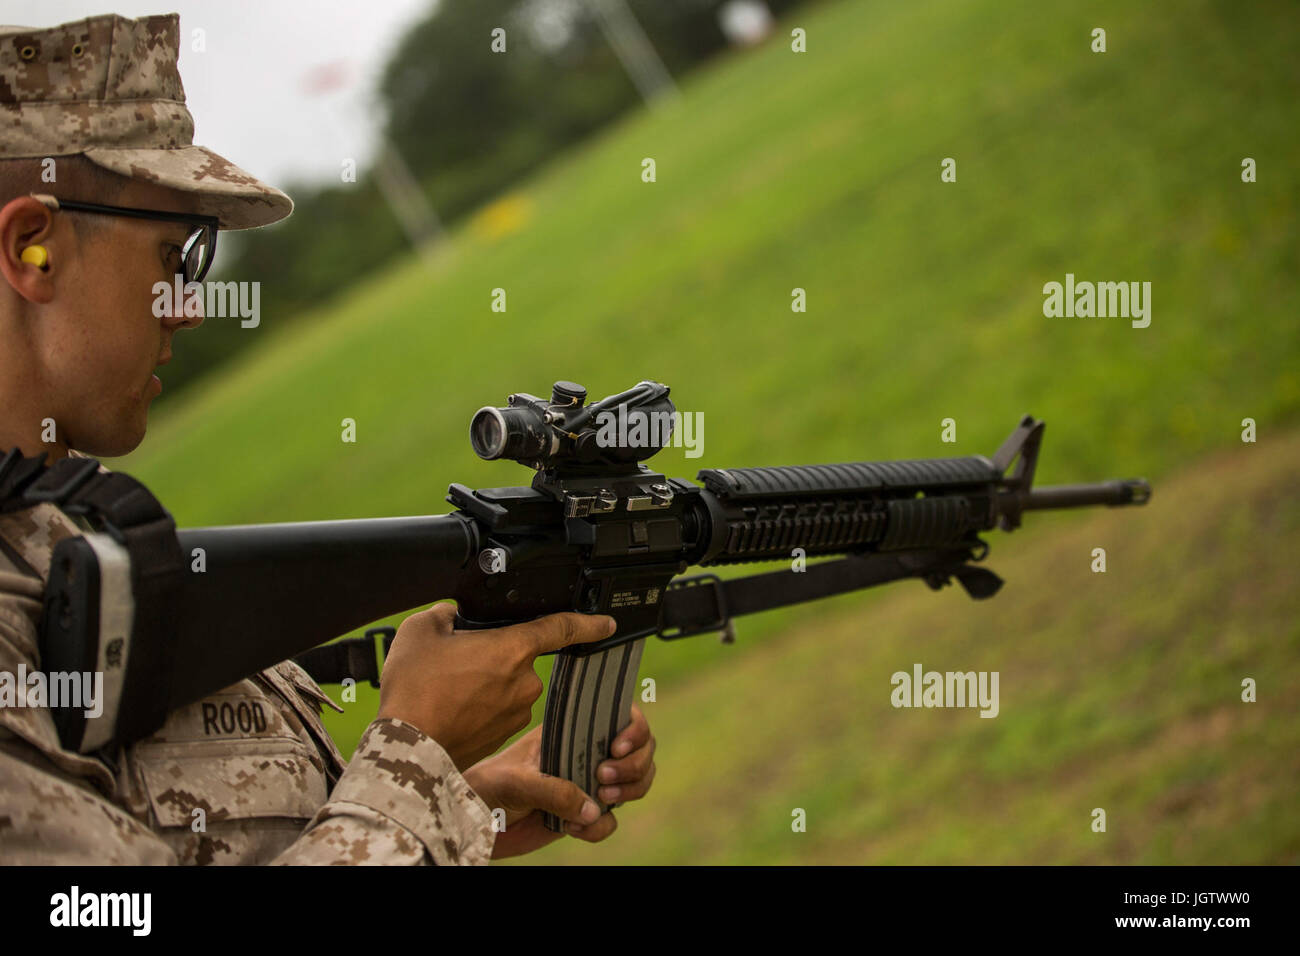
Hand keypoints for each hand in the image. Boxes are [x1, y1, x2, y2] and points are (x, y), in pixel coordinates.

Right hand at [376, 602, 615, 770]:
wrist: (407, 746)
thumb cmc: (414, 690)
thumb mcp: (420, 631)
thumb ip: (444, 616)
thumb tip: (451, 618)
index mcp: (513, 649)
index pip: (562, 628)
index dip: (588, 623)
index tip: (607, 624)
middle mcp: (524, 682)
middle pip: (517, 658)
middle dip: (492, 656)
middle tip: (454, 662)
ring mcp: (516, 713)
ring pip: (505, 686)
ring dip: (484, 684)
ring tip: (444, 689)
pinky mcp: (502, 736)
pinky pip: (497, 712)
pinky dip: (478, 708)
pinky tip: (449, 708)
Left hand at [464, 705, 656, 858]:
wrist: (476, 821)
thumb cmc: (489, 786)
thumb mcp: (516, 781)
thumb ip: (553, 790)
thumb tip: (594, 807)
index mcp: (574, 729)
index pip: (621, 715)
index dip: (634, 728)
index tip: (616, 747)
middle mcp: (588, 751)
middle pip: (643, 747)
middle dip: (635, 764)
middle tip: (604, 778)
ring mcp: (589, 782)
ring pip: (637, 781)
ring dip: (629, 791)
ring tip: (600, 800)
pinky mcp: (584, 815)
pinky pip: (611, 820)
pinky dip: (600, 826)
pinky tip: (571, 828)